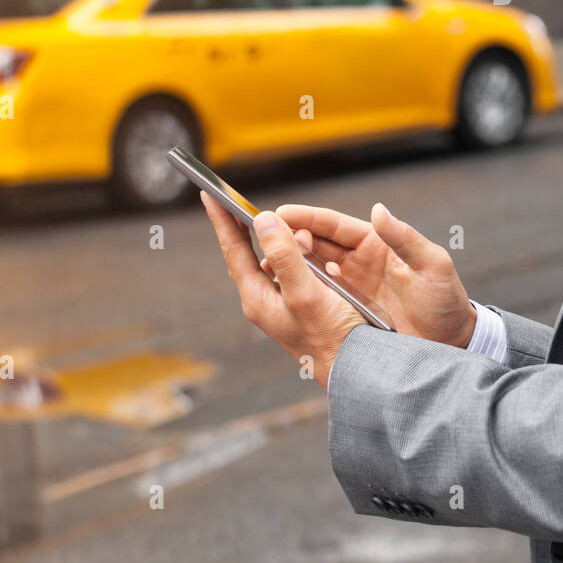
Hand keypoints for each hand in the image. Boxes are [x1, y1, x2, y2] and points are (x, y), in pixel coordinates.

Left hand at [200, 192, 364, 388]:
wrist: (354, 368)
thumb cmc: (331, 337)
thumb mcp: (306, 294)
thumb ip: (285, 257)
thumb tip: (264, 221)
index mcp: (257, 299)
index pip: (234, 250)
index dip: (222, 220)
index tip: (209, 193)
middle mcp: (264, 300)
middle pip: (244, 254)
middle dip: (238, 225)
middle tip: (230, 199)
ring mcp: (280, 303)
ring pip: (268, 259)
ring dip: (272, 236)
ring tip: (270, 217)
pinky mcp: (298, 303)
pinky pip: (288, 267)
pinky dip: (291, 249)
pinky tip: (301, 243)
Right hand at [273, 201, 476, 348]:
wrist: (450, 344)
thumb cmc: (446, 302)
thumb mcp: (432, 266)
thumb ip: (406, 239)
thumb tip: (379, 211)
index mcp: (376, 243)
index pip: (335, 225)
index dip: (308, 218)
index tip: (280, 213)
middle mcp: (357, 262)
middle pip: (315, 244)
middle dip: (289, 237)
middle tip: (265, 237)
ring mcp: (348, 287)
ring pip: (309, 270)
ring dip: (288, 264)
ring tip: (266, 263)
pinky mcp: (345, 312)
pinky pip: (316, 297)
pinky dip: (297, 291)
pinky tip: (282, 292)